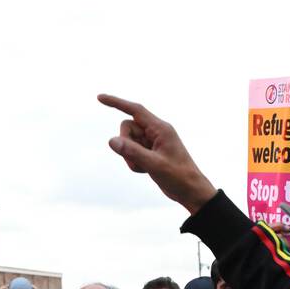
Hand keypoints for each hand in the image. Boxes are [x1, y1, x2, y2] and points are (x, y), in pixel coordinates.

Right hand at [98, 94, 217, 214]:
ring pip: (128, 142)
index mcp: (160, 128)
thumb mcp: (154, 164)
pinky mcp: (149, 153)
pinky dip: (134, 163)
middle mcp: (156, 132)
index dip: (116, 102)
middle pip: (127, 128)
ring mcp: (152, 142)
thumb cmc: (178, 176)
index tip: (99, 98)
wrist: (190, 191)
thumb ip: (132, 152)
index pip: (134, 110)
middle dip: (125, 144)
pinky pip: (132, 152)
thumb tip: (112, 141)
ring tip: (144, 168)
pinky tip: (146, 171)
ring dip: (130, 157)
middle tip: (137, 160)